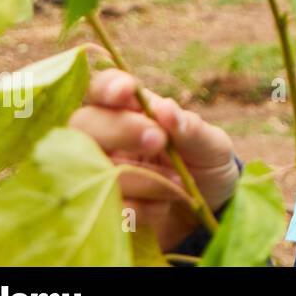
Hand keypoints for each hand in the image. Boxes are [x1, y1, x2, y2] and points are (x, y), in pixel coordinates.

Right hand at [70, 69, 240, 253]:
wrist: (208, 210)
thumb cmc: (206, 164)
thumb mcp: (211, 144)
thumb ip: (190, 127)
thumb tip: (165, 109)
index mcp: (133, 111)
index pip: (105, 88)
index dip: (109, 85)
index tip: (126, 90)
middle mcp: (107, 138)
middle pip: (83, 123)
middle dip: (120, 130)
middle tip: (158, 140)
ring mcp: (99, 172)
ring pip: (94, 166)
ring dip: (143, 177)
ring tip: (178, 182)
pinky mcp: (101, 206)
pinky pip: (106, 204)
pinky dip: (141, 207)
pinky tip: (163, 206)